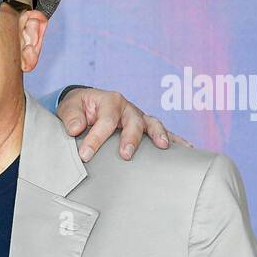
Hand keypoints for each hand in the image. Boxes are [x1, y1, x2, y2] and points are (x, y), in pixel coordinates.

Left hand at [56, 86, 190, 160]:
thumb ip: (71, 117)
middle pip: (133, 122)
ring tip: (164, 147)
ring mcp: (138, 117)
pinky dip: (174, 139)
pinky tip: (186, 148)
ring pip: (152, 124)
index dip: (96, 138)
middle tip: (125, 155)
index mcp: (110, 101)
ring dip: (159, 135)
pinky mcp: (144, 127)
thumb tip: (75, 128)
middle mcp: (127, 108)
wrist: (87, 104)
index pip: (105, 120)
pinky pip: (162, 132)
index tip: (86, 155)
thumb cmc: (79, 107)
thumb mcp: (69, 108)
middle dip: (130, 138)